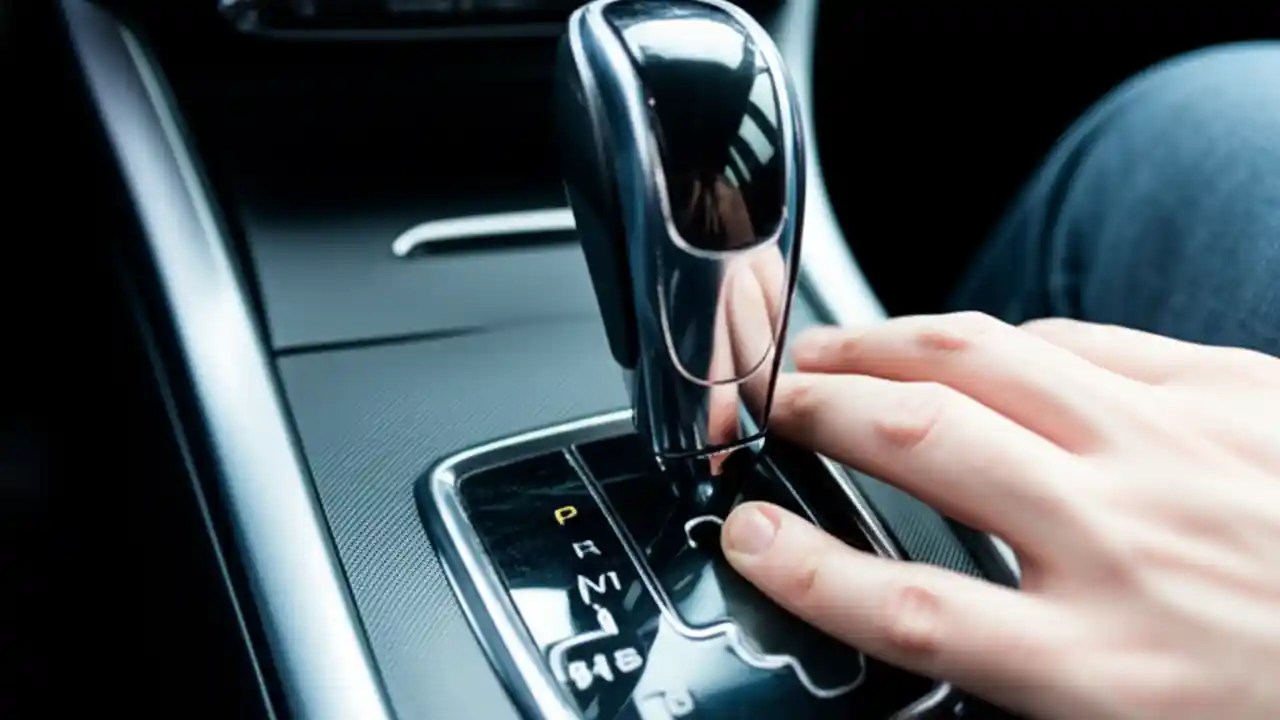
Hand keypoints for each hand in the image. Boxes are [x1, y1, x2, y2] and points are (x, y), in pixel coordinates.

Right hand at [719, 312, 1279, 718]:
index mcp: (1107, 670)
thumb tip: (938, 626)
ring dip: (886, 343)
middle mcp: (1130, 545)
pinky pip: (1088, 340)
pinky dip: (1005, 338)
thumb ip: (1036, 675)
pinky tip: (970, 345)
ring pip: (991, 358)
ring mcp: (1184, 451)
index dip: (803, 565)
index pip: (908, 608)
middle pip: (924, 443)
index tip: (750, 530)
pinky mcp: (1239, 390)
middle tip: (768, 400)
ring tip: (832, 345)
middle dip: (819, 408)